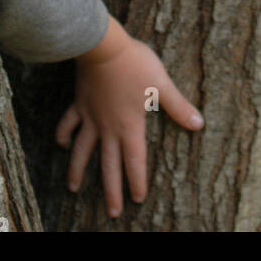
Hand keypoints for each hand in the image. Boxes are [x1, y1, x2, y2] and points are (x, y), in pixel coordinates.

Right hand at [54, 19, 203, 217]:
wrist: (103, 47)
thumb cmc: (135, 64)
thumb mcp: (162, 85)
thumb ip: (178, 107)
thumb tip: (199, 124)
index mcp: (129, 126)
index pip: (134, 161)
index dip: (136, 181)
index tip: (137, 199)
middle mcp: (108, 128)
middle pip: (108, 165)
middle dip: (111, 190)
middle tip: (112, 213)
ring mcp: (91, 117)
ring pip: (82, 150)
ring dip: (77, 170)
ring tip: (72, 188)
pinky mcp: (79, 103)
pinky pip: (68, 124)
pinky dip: (63, 135)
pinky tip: (61, 144)